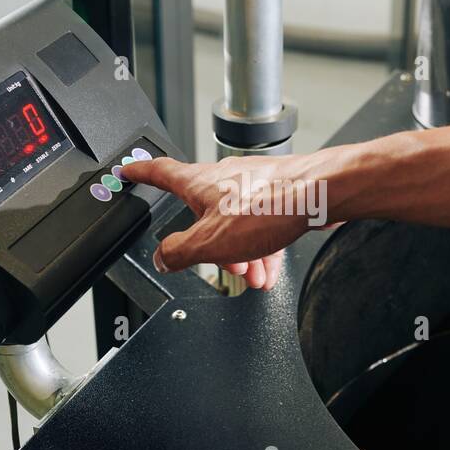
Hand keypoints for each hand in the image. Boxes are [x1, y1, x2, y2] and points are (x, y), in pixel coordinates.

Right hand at [119, 154, 329, 290]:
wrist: (320, 194)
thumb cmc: (269, 207)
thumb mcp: (211, 243)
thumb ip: (180, 252)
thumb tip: (162, 257)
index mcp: (199, 183)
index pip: (159, 173)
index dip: (140, 174)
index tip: (129, 171)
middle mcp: (224, 178)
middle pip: (204, 213)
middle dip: (212, 246)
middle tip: (223, 268)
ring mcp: (252, 183)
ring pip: (236, 223)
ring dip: (242, 253)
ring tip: (253, 277)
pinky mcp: (277, 192)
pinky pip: (261, 224)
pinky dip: (262, 247)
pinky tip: (270, 270)